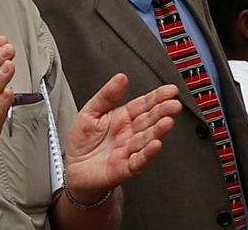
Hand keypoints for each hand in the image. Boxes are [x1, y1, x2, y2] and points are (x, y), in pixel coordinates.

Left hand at [63, 75, 180, 198]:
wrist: (74, 170)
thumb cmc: (82, 143)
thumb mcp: (90, 111)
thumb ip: (107, 95)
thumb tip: (121, 78)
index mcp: (123, 118)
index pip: (143, 105)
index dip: (157, 97)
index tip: (170, 90)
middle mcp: (129, 134)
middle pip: (149, 120)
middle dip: (162, 112)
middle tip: (174, 104)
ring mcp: (129, 150)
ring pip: (147, 139)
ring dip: (158, 131)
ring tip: (167, 122)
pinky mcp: (125, 167)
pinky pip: (139, 160)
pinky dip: (148, 153)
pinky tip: (156, 144)